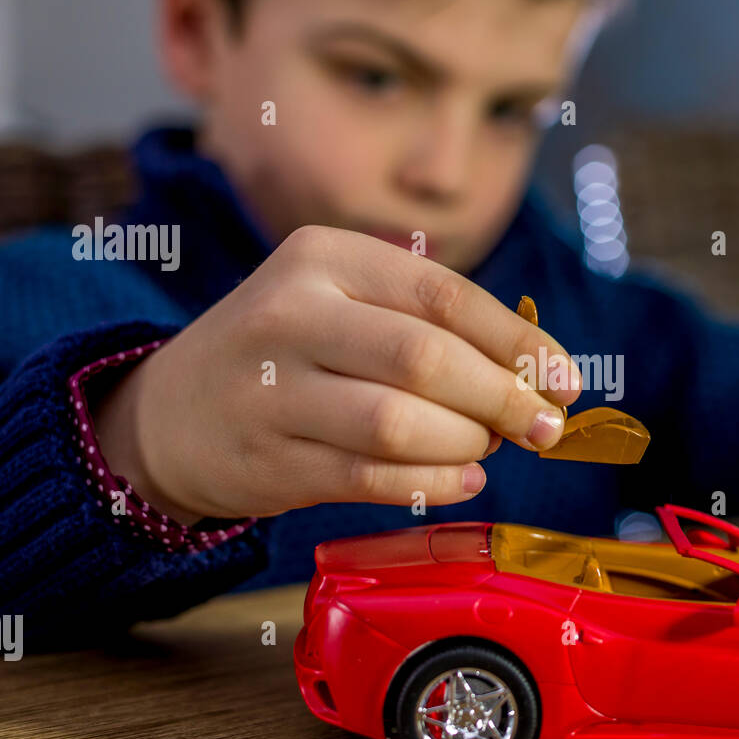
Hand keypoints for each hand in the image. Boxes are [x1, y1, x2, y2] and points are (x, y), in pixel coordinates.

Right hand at [94, 225, 580, 522]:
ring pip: (400, 421)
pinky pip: (373, 475)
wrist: (172, 414)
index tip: (566, 381)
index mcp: (324, 257)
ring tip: (489, 450)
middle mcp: (291, 312)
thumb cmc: (288, 354)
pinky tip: (461, 477)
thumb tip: (539, 377)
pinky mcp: (268, 457)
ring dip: (467, 443)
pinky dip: (434, 481)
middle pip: (427, 358)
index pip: (447, 296)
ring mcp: (271, 388)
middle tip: (543, 427)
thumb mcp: (344, 305)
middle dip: (504, 398)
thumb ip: (431, 328)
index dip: (519, 343)